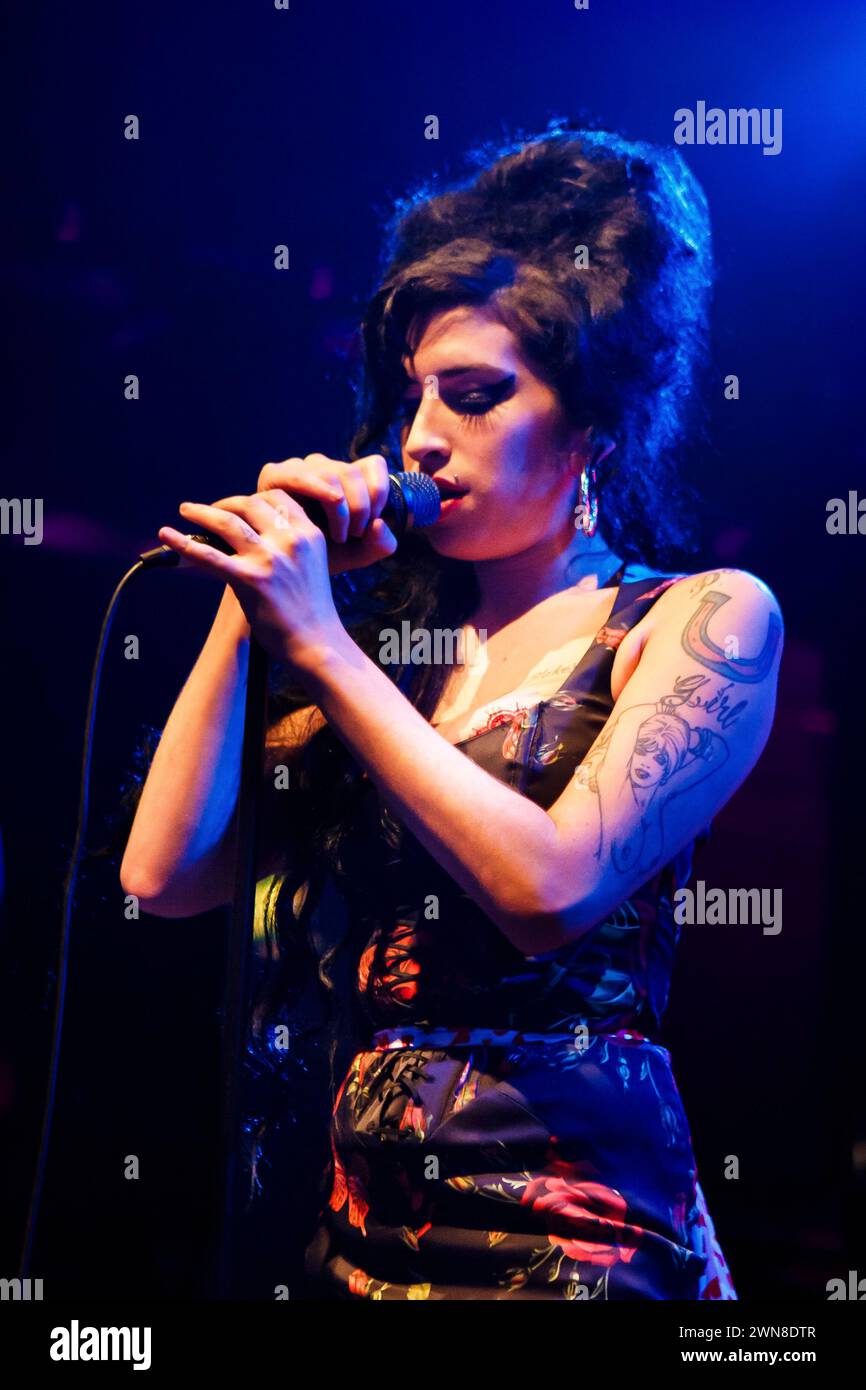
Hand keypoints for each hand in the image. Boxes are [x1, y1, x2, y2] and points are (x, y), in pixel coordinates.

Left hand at [157, 455, 398, 665]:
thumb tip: (254, 531)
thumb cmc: (312, 610)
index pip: (276, 498)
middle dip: (225, 503)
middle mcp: (291, 540)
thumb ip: (289, 545)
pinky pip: (209, 556)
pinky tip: (166, 535)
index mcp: (309, 534)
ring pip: (227, 522)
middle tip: (210, 509)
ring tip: (186, 510)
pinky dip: (183, 544)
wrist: (317, 644)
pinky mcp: (250, 579)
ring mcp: (270, 558)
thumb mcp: (311, 565)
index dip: (253, 497)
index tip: (239, 504)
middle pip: (250, 504)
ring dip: (201, 513)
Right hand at [256, 454, 397, 574]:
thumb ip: (380, 543)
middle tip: (356, 535)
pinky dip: (318, 491)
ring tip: (340, 536)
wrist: (288, 571)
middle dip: (360, 506)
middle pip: (352, 471)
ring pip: (331, 473)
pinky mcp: (274, 475)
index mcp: (347, 476)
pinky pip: (299, 476)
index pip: (373, 465)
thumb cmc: (326, 557)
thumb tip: (378, 524)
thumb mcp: (360, 553)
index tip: (374, 522)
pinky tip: (330, 510)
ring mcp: (298, 468)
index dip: (379, 491)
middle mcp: (323, 467)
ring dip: (341, 508)